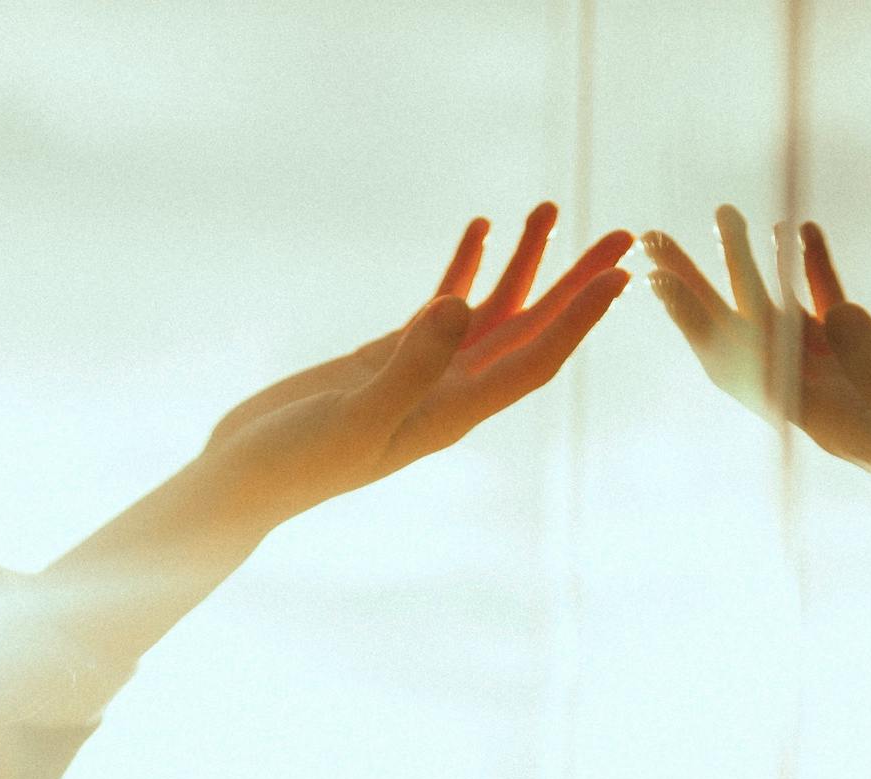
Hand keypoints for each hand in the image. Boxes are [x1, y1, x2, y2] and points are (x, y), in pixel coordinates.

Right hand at [200, 205, 632, 530]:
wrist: (247, 476)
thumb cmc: (297, 461)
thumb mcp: (356, 415)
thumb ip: (410, 364)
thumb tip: (462, 306)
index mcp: (453, 415)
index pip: (534, 362)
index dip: (579, 320)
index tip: (619, 277)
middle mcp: (450, 394)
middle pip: (531, 332)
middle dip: (577, 284)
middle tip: (623, 235)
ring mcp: (422, 373)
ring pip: (491, 311)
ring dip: (525, 264)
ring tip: (552, 209)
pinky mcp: (388, 356)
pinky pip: (443, 304)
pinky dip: (465, 266)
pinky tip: (483, 228)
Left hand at [645, 207, 870, 544]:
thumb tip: (835, 314)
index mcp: (819, 421)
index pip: (742, 366)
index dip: (697, 322)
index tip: (655, 280)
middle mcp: (822, 402)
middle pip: (742, 339)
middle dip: (695, 289)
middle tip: (649, 239)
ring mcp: (852, 382)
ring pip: (782, 317)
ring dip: (745, 269)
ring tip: (716, 214)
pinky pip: (835, 310)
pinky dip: (813, 269)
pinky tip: (798, 228)